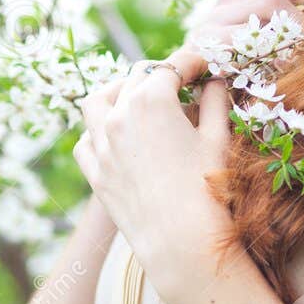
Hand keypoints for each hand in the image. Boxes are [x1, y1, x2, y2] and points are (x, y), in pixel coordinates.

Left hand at [73, 63, 233, 296]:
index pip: (173, 65)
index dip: (194, 61)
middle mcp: (119, 114)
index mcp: (151, 99)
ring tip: (136, 99)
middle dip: (162, 76)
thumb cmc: (206, 188)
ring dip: (117, 93)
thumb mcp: (217, 137)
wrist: (181, 241)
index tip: (206, 65)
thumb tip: (215, 80)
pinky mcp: (95, 172)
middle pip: (138, 77)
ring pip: (99, 101)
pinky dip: (96, 133)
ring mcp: (102, 144)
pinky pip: (85, 142)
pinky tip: (114, 136)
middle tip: (183, 85)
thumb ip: (215, 100)